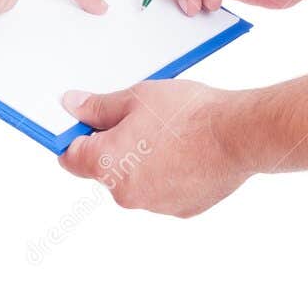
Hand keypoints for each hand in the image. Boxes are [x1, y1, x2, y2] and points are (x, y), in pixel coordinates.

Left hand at [56, 81, 255, 216]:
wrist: (237, 135)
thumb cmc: (189, 114)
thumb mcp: (136, 98)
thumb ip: (98, 107)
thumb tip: (73, 107)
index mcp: (105, 164)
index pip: (70, 158)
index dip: (78, 138)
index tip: (87, 127)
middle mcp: (124, 193)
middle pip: (105, 171)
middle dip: (116, 149)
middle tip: (141, 122)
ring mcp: (153, 205)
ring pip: (135, 182)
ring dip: (143, 164)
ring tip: (170, 137)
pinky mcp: (179, 210)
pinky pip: (163, 191)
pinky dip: (168, 176)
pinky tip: (185, 154)